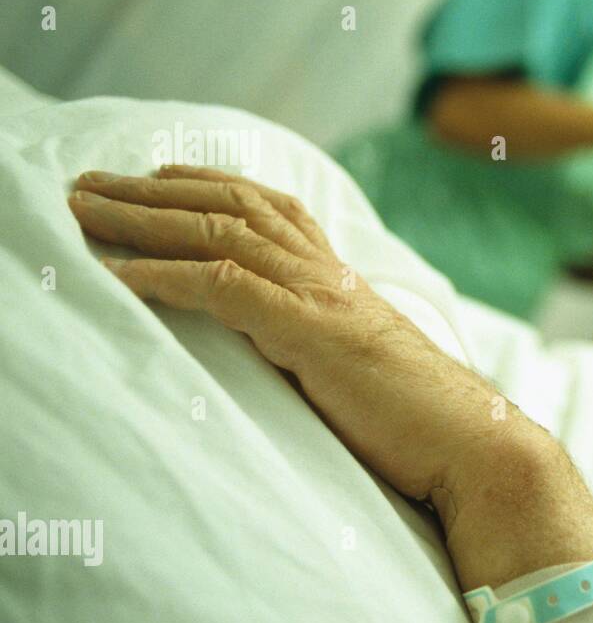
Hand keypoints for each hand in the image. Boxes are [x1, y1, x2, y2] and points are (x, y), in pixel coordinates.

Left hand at [67, 164, 530, 509]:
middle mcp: (333, 276)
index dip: (210, 183)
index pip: (274, 208)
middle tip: (88, 181)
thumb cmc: (426, 425)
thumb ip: (324, 346)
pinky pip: (225, 287)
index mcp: (345, 282)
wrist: (478, 447)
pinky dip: (166, 275)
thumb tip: (289, 356)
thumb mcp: (365, 371)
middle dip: (154, 189)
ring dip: (143, 219)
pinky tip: (120, 274)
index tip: (155, 176)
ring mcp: (325, 299)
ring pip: (222, 232)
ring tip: (84, 210)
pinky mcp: (315, 333)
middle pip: (234, 205)